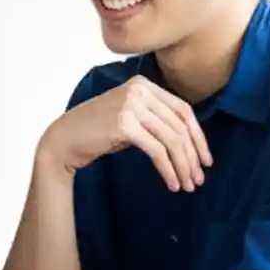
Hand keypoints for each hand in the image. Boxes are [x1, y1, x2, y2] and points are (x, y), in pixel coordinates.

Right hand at [38, 75, 211, 191]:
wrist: (64, 138)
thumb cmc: (97, 132)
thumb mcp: (130, 117)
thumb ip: (155, 119)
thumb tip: (191, 143)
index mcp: (143, 84)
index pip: (183, 110)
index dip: (198, 137)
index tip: (205, 160)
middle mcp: (139, 89)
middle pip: (179, 126)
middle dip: (192, 156)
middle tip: (198, 180)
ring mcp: (131, 105)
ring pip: (171, 139)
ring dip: (183, 166)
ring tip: (187, 186)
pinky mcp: (124, 124)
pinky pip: (157, 151)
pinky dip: (168, 170)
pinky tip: (171, 184)